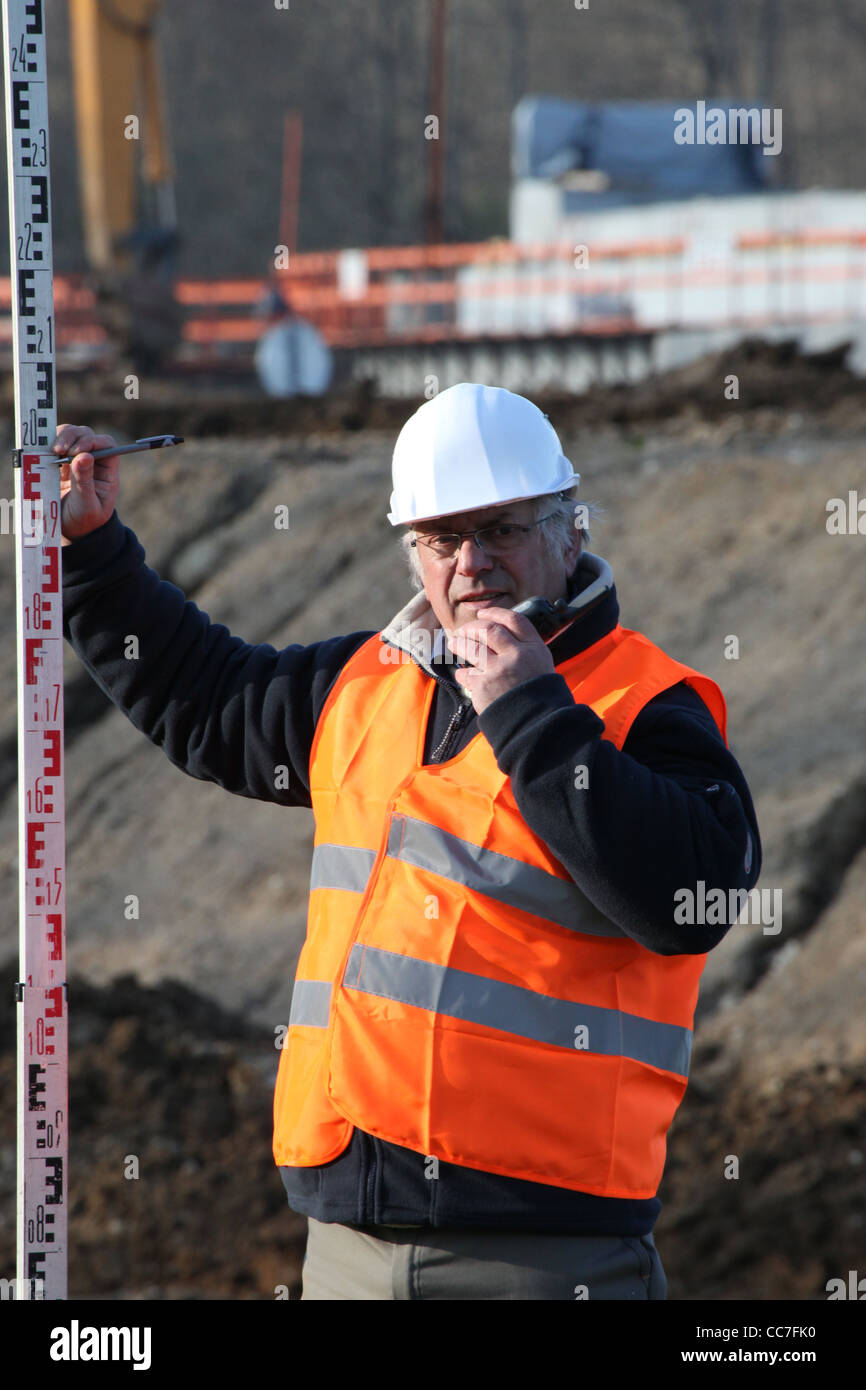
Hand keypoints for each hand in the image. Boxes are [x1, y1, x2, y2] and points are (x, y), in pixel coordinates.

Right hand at [53, 424, 120, 544]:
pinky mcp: (60, 463)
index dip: (93, 442)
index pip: (106, 445)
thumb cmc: (85, 521)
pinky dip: (50, 444)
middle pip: (87, 435)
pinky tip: (45, 453)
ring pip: (71, 435)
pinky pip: (56, 444)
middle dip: (73, 437)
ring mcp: (76, 460)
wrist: (71, 530)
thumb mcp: (86, 505)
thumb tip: (84, 456)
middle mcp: (94, 461)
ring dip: (61, 437)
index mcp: (107, 472)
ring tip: (53, 451)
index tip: (77, 451)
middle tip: (59, 449)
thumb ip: (85, 481)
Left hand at [447, 607, 554, 714]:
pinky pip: (465, 673)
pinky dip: (462, 673)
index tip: (482, 614)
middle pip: (488, 630)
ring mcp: (498, 669)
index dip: (495, 613)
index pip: (513, 620)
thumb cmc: (539, 696)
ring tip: (454, 644)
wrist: (535, 724)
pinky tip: (463, 675)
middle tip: (462, 631)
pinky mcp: (483, 685)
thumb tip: (499, 636)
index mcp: (534, 648)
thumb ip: (524, 649)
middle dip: (471, 628)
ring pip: (471, 647)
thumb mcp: (541, 666)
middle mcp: (517, 655)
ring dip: (459, 644)